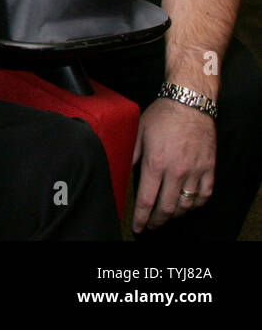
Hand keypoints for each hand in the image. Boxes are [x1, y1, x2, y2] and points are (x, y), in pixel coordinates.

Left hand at [130, 97, 216, 232]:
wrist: (189, 103)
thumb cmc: (162, 116)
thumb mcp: (137, 132)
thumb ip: (130, 154)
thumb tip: (120, 171)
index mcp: (155, 163)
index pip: (146, 200)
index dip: (140, 217)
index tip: (137, 226)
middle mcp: (176, 171)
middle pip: (166, 208)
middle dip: (156, 221)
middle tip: (150, 225)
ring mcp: (195, 171)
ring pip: (186, 205)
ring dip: (175, 216)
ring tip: (166, 216)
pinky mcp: (209, 168)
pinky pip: (205, 195)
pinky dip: (196, 205)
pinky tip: (187, 206)